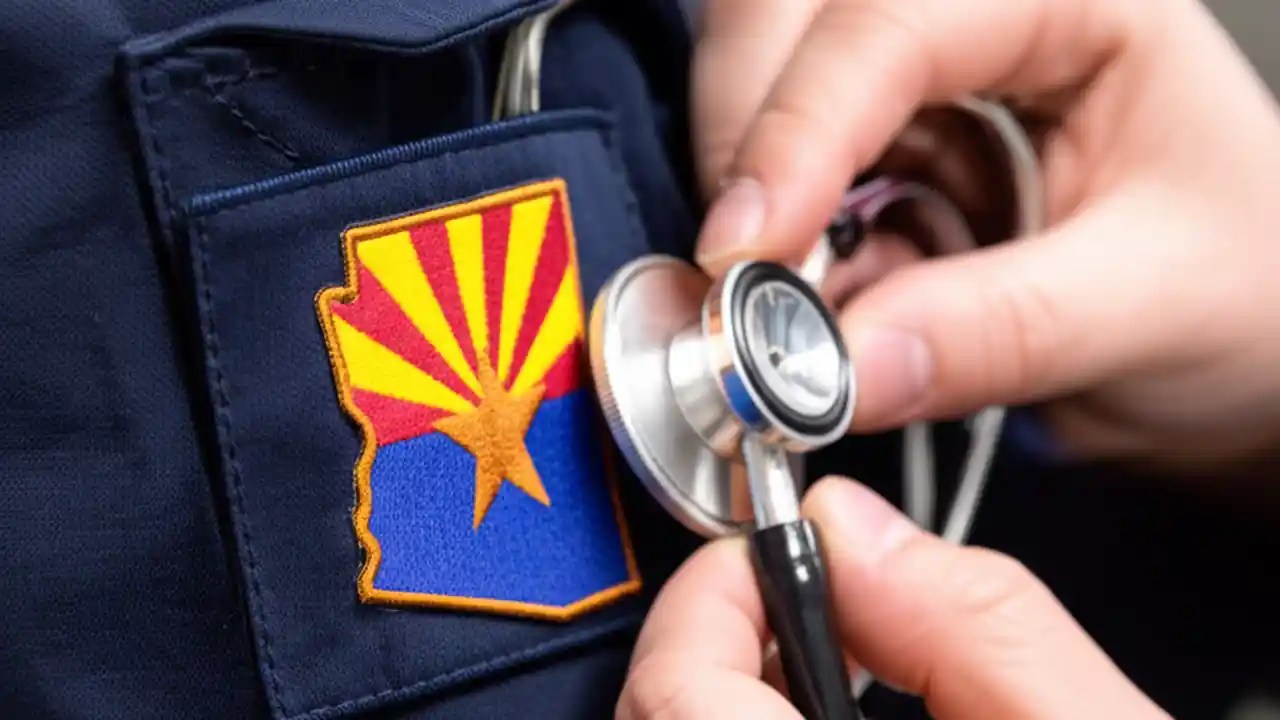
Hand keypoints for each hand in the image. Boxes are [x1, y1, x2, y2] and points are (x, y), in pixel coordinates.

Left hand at [616, 477, 1169, 718]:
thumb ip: (981, 622)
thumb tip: (859, 529)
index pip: (672, 685)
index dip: (714, 590)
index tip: (776, 554)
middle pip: (655, 707)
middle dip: (718, 629)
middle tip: (803, 596)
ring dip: (726, 675)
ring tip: (824, 652)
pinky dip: (738, 713)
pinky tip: (824, 702)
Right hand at [691, 0, 1279, 466]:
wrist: (1248, 329)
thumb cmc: (1255, 278)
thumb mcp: (1154, 303)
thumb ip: (995, 331)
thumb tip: (838, 363)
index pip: (892, 22)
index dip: (802, 126)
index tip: (750, 247)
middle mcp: (976, 22)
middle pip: (789, 23)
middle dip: (750, 146)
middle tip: (743, 276)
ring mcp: (919, 88)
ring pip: (761, 96)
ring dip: (758, 207)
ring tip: (800, 305)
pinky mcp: (884, 159)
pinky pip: (786, 188)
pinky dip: (781, 256)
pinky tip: (828, 304)